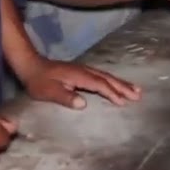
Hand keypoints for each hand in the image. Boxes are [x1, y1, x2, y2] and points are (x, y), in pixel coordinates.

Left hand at [23, 59, 141, 108]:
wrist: (31, 66)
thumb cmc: (39, 82)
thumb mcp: (48, 92)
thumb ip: (65, 97)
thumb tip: (84, 104)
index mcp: (79, 76)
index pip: (99, 84)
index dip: (111, 93)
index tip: (123, 102)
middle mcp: (85, 71)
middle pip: (108, 78)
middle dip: (124, 87)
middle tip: (138, 95)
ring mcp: (85, 70)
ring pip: (107, 76)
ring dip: (122, 83)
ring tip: (136, 90)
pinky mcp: (83, 72)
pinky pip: (103, 76)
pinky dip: (114, 81)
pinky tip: (118, 85)